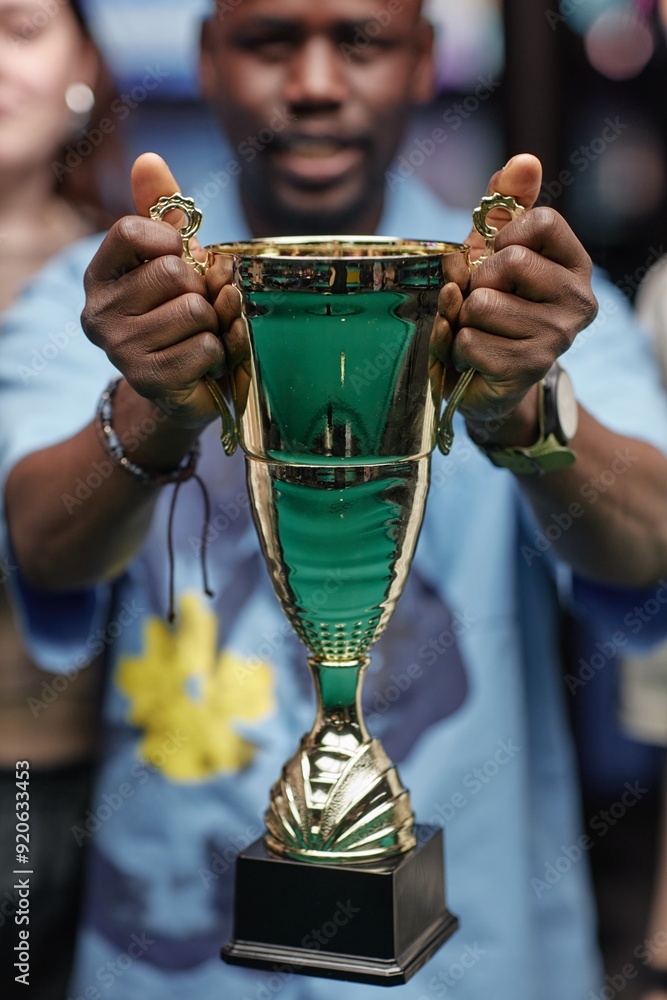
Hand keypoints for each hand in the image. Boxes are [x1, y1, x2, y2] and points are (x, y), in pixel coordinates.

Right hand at [81, 153, 232, 428]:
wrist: (184, 388)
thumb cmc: (179, 314)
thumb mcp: (172, 259)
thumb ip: (161, 212)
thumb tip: (148, 158)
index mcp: (100, 276)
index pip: (131, 230)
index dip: (170, 240)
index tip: (182, 257)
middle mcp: (99, 313)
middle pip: (173, 273)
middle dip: (202, 289)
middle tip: (200, 306)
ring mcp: (120, 350)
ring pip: (194, 312)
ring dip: (214, 323)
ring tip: (203, 334)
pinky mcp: (149, 381)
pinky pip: (206, 347)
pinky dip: (220, 352)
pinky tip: (207, 361)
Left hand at [432, 154, 597, 441]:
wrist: (485, 378)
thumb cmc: (491, 305)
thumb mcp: (493, 251)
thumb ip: (507, 206)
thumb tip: (525, 160)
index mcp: (576, 265)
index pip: (542, 221)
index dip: (504, 235)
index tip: (495, 255)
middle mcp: (577, 301)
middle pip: (508, 262)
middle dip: (476, 281)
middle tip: (479, 300)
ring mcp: (555, 338)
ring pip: (481, 305)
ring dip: (462, 318)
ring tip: (474, 329)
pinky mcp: (525, 369)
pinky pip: (468, 341)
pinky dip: (455, 347)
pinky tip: (470, 356)